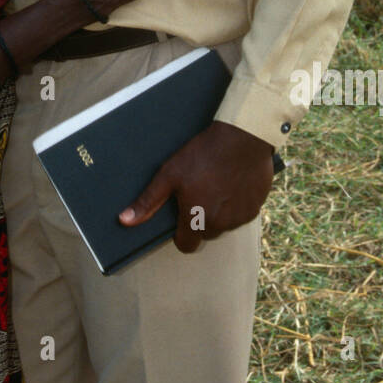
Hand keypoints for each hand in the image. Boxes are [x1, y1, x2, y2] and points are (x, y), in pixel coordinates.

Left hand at [118, 120, 273, 251]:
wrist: (243, 137)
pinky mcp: (256, 206)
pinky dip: (236, 203)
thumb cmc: (204, 154)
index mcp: (197, 220)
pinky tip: (231, 181)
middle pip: (205, 233)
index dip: (181, 234)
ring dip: (220, 211)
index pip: (186, 246)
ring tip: (215, 183)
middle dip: (200, 219)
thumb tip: (125, 221)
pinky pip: (242, 213)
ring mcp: (241, 217)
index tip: (180, 215)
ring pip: (225, 223)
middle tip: (197, 191)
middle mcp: (221, 225)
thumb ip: (149, 201)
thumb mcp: (170, 174)